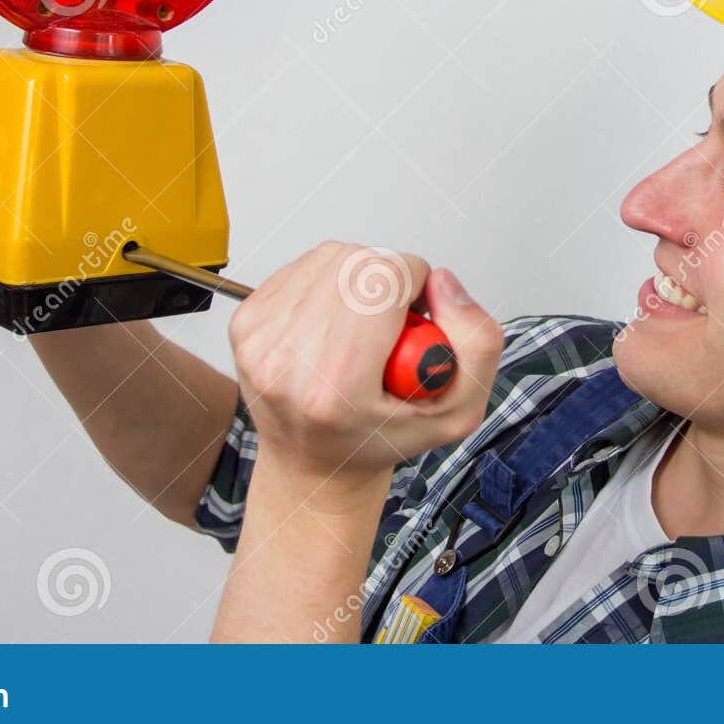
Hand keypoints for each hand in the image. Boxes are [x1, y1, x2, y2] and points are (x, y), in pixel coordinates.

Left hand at [227, 242, 502, 486]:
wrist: (315, 466)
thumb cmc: (378, 441)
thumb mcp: (458, 411)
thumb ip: (477, 342)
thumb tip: (442, 282)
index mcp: (337, 389)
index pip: (384, 279)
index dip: (416, 283)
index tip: (419, 315)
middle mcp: (287, 362)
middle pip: (358, 262)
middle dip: (391, 279)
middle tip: (394, 324)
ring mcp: (260, 340)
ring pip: (331, 256)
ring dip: (360, 277)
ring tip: (365, 325)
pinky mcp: (245, 322)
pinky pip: (303, 266)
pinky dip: (329, 282)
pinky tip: (336, 321)